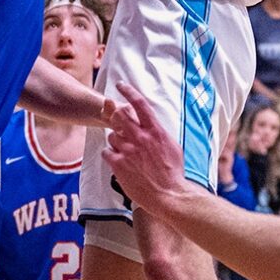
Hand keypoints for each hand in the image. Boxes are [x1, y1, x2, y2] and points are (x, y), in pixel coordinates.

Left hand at [102, 84, 187, 218]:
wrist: (169, 194)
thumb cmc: (173, 173)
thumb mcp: (172, 146)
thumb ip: (159, 133)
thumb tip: (152, 125)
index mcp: (155, 131)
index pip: (140, 104)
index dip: (128, 91)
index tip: (120, 85)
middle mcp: (140, 138)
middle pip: (120, 115)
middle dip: (116, 116)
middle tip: (116, 122)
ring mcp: (128, 150)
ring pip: (112, 135)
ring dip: (116, 141)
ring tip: (125, 153)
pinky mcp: (118, 163)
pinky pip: (106, 152)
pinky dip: (110, 155)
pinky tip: (119, 162)